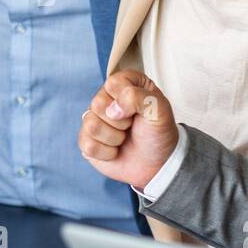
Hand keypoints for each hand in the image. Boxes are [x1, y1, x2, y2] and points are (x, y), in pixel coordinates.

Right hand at [78, 70, 179, 190]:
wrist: (157, 164)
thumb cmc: (158, 134)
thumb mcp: (160, 110)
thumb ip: (138, 97)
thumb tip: (112, 109)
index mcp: (125, 84)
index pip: (113, 83)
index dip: (126, 100)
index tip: (139, 111)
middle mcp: (107, 98)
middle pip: (98, 104)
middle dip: (121, 122)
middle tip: (131, 126)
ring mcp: (94, 118)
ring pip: (91, 125)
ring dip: (114, 138)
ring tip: (124, 138)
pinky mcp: (87, 139)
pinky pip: (88, 144)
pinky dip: (107, 152)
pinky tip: (115, 150)